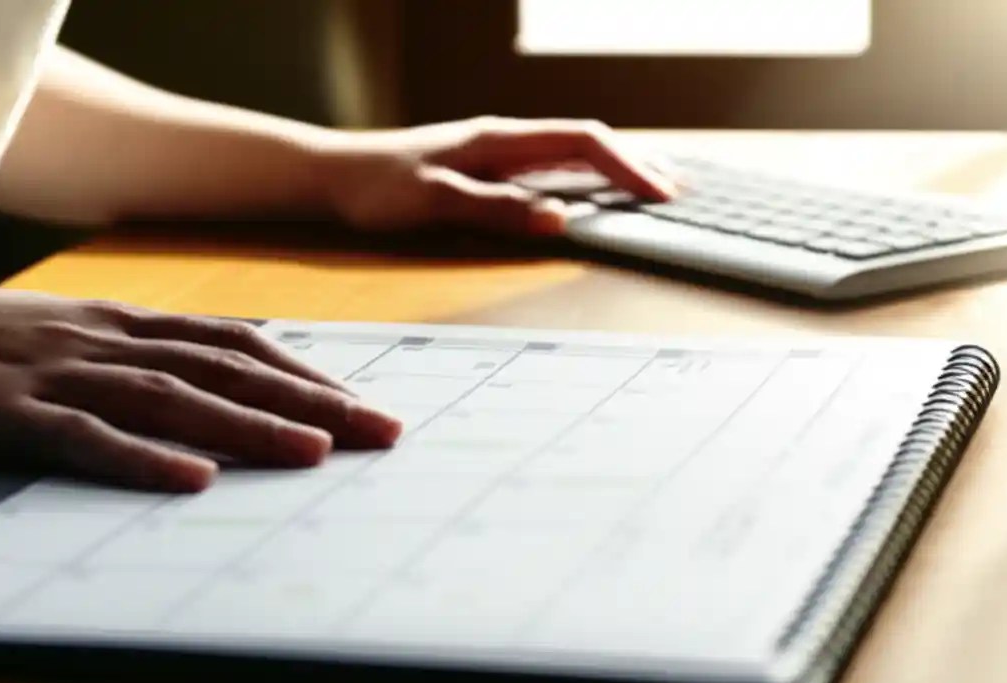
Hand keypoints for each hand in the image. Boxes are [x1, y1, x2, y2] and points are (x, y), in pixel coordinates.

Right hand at [0, 283, 401, 491]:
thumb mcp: (66, 340)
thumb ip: (134, 363)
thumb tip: (210, 402)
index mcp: (122, 321)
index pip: (234, 342)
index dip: (304, 371)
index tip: (362, 403)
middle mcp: (103, 338)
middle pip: (224, 368)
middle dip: (309, 400)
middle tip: (378, 432)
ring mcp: (54, 372)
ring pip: (168, 398)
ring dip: (247, 426)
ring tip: (315, 453)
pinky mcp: (1, 412)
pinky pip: (80, 437)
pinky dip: (139, 458)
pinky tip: (192, 479)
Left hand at [319, 116, 677, 235]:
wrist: (328, 175)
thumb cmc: (373, 189)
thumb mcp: (434, 203)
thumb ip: (496, 210)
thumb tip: (561, 219)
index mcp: (499, 140)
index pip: (583, 142)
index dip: (627, 167)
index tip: (661, 195)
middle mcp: (504, 140)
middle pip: (587, 142)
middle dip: (635, 164)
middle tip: (677, 192)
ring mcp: (496, 153)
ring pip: (571, 154)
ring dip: (614, 169)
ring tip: (652, 189)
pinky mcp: (485, 168)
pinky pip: (549, 168)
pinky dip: (584, 179)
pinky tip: (592, 195)